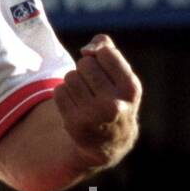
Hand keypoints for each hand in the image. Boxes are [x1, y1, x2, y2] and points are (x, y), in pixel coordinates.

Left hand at [52, 33, 141, 169]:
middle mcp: (114, 104)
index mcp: (130, 88)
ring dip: (74, 83)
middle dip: (86, 70)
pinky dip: (64, 95)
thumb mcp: (121, 74)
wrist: (109, 142)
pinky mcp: (74, 123)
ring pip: (70, 77)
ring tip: (85, 97)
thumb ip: (107, 48)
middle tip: (94, 87)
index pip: (105, 52)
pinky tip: (76, 106)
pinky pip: (59, 91)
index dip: (101, 58)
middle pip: (85, 63)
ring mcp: (93, 115)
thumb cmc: (115, 97)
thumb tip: (87, 49)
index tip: (106, 71)